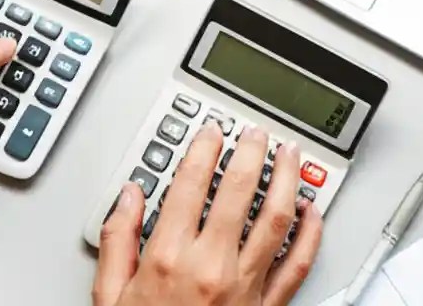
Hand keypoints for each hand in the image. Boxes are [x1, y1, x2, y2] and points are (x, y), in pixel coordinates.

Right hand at [94, 123, 323, 305]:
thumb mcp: (110, 296)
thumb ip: (116, 239)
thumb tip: (128, 196)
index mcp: (168, 257)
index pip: (190, 184)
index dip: (203, 149)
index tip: (210, 132)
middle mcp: (211, 267)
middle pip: (239, 191)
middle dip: (250, 152)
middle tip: (254, 133)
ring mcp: (245, 287)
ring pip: (277, 219)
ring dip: (288, 180)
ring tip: (290, 157)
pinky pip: (298, 265)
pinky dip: (311, 234)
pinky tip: (313, 211)